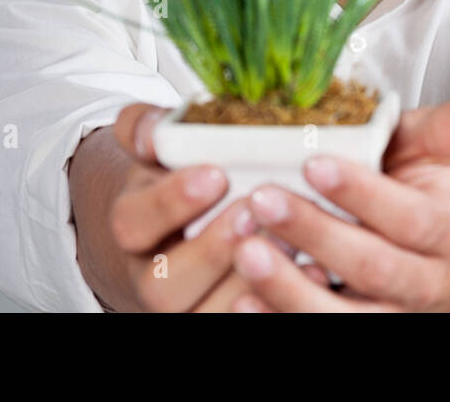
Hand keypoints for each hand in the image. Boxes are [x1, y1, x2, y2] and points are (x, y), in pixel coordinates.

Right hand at [69, 103, 331, 311]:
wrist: (189, 219)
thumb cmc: (180, 173)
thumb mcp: (158, 144)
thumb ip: (145, 127)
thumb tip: (152, 133)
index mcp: (134, 226)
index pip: (132, 222)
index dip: (170, 202)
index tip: (216, 174)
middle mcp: (152, 275)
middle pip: (161, 284)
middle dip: (209, 250)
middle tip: (252, 211)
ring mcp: (185, 305)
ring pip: (200, 313)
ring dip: (245, 281)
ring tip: (287, 241)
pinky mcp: (219, 314)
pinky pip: (246, 320)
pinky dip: (276, 303)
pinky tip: (317, 273)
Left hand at [228, 98, 449, 310]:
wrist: (429, 246)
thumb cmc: (417, 186)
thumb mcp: (432, 146)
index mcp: (444, 230)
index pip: (410, 218)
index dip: (364, 194)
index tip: (315, 162)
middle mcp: (418, 280)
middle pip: (374, 268)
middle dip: (316, 234)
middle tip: (264, 199)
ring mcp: (384, 311)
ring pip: (346, 317)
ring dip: (291, 289)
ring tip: (247, 252)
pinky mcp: (351, 324)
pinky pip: (319, 333)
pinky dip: (279, 319)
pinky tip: (243, 302)